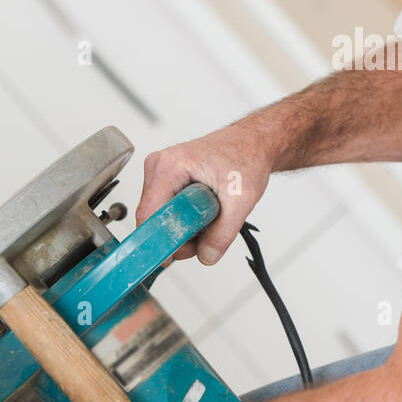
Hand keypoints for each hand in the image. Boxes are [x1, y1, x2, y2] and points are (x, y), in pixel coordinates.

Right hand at [136, 124, 272, 264]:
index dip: (157, 241)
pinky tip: (202, 212)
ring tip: (209, 217)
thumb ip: (223, 232)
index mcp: (169, 166)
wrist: (253, 143)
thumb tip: (207, 256)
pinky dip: (183, 219)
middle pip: (152, 218)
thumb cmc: (247, 156)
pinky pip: (166, 210)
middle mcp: (159, 167)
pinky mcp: (167, 180)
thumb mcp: (242, 198)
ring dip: (183, 228)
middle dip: (177, 235)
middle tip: (206, 234)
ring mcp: (161, 173)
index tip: (170, 258)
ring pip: (159, 217)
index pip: (148, 214)